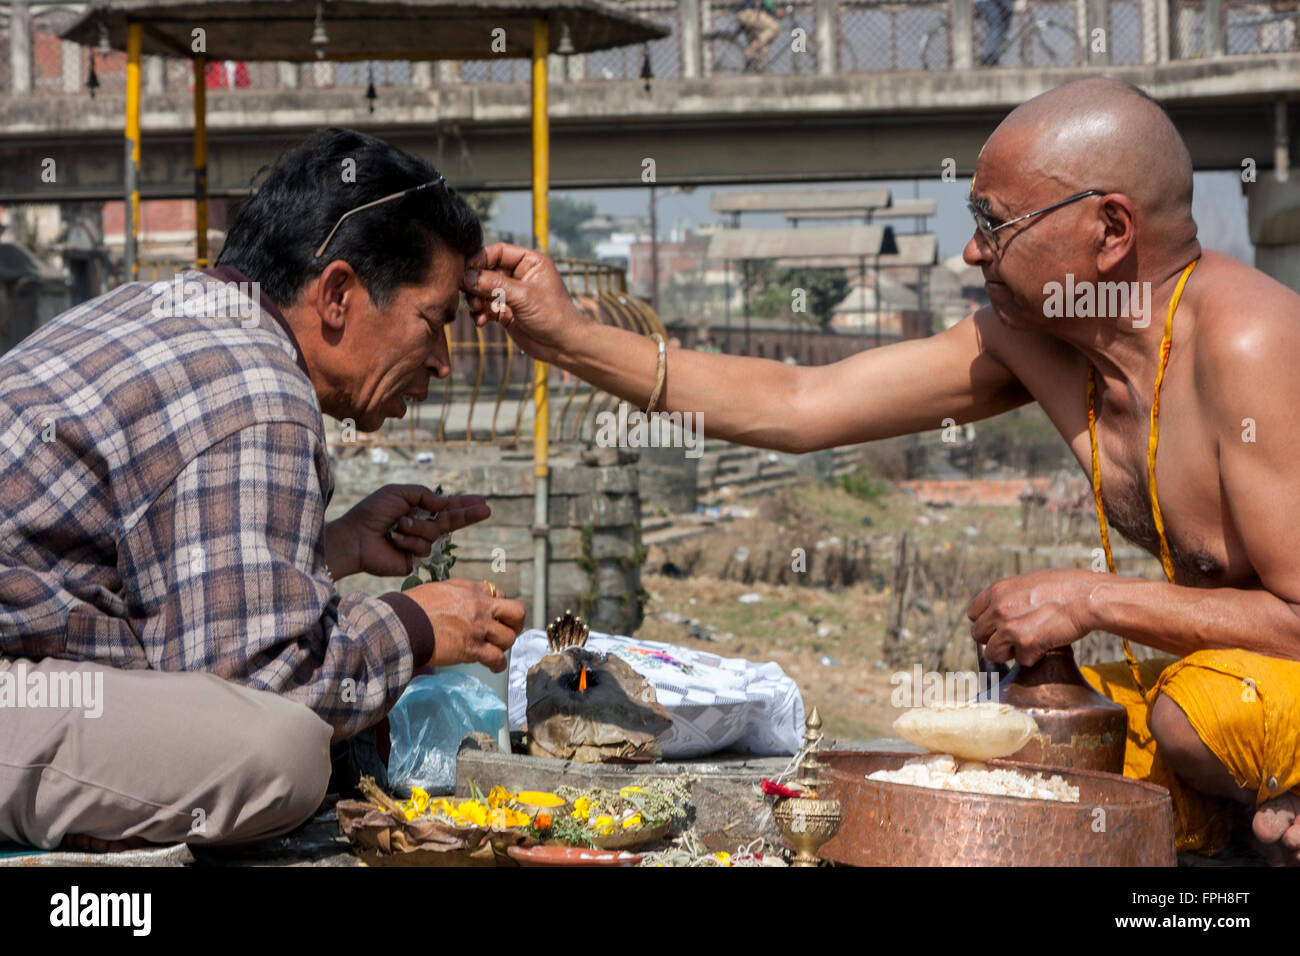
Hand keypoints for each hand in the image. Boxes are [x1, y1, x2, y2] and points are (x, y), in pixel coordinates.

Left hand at [325, 485, 489, 578]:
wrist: (355, 537)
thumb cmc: (372, 513)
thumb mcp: (398, 493)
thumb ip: (423, 494)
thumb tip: (444, 505)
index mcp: (417, 510)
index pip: (446, 507)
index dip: (464, 504)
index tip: (481, 501)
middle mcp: (421, 527)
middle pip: (451, 522)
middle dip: (468, 515)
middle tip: (486, 510)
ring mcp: (418, 544)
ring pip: (434, 533)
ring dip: (417, 527)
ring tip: (398, 525)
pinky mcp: (414, 560)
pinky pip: (424, 548)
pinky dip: (409, 541)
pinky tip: (394, 540)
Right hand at [401, 579, 525, 671]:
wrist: (403, 623)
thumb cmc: (412, 607)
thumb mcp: (438, 589)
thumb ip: (454, 594)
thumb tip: (457, 601)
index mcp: (470, 589)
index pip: (496, 593)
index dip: (497, 606)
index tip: (493, 615)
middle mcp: (479, 606)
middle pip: (516, 612)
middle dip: (516, 623)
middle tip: (509, 630)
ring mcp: (478, 628)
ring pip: (508, 638)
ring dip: (504, 646)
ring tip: (496, 650)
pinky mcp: (472, 648)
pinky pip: (496, 658)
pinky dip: (498, 665)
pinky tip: (494, 667)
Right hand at [461, 243, 593, 364]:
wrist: (564, 346)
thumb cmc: (554, 316)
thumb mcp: (523, 296)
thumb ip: (494, 284)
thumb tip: (467, 276)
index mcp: (530, 262)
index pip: (498, 251)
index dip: (480, 259)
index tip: (465, 270)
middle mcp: (520, 275)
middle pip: (487, 270)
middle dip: (475, 283)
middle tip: (467, 293)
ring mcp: (512, 294)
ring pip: (483, 290)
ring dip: (476, 300)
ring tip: (477, 309)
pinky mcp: (507, 311)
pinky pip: (486, 307)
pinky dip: (480, 314)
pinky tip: (481, 321)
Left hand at [966, 568, 1096, 666]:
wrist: (1087, 597)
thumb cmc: (1066, 587)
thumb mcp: (1029, 582)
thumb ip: (1010, 596)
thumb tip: (1001, 611)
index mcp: (997, 590)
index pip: (973, 613)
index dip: (986, 623)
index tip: (997, 627)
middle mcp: (998, 608)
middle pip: (977, 634)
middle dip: (994, 640)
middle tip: (1014, 639)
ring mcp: (1009, 627)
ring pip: (993, 653)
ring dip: (1009, 653)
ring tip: (1028, 644)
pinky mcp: (1026, 643)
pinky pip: (1021, 660)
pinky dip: (1034, 657)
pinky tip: (1046, 645)